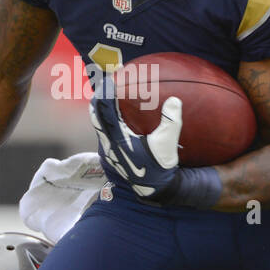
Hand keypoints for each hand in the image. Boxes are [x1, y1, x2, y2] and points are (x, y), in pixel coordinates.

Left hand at [89, 76, 182, 200]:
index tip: (108, 81)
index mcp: (118, 139)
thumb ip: (171, 122)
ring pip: (98, 125)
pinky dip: (106, 120)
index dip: (105, 95)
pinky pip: (104, 132)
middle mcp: (108, 144)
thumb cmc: (160, 166)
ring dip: (100, 110)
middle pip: (96, 116)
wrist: (153, 188)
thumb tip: (174, 100)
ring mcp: (108, 149)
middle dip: (98, 99)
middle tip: (103, 84)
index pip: (105, 112)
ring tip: (105, 97)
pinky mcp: (112, 153)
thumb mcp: (167, 144)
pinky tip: (116, 116)